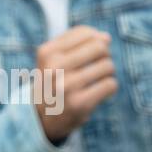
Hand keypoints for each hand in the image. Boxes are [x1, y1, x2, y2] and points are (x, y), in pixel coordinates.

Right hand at [34, 25, 118, 143]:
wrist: (41, 119)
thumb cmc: (55, 82)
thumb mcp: (55, 58)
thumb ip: (79, 43)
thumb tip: (106, 37)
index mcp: (46, 52)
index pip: (85, 33)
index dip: (95, 40)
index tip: (90, 53)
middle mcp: (54, 68)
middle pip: (100, 46)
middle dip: (104, 55)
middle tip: (98, 66)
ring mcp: (67, 86)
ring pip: (108, 66)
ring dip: (108, 72)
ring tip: (98, 80)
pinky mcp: (80, 104)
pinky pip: (110, 84)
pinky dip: (110, 87)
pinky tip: (100, 92)